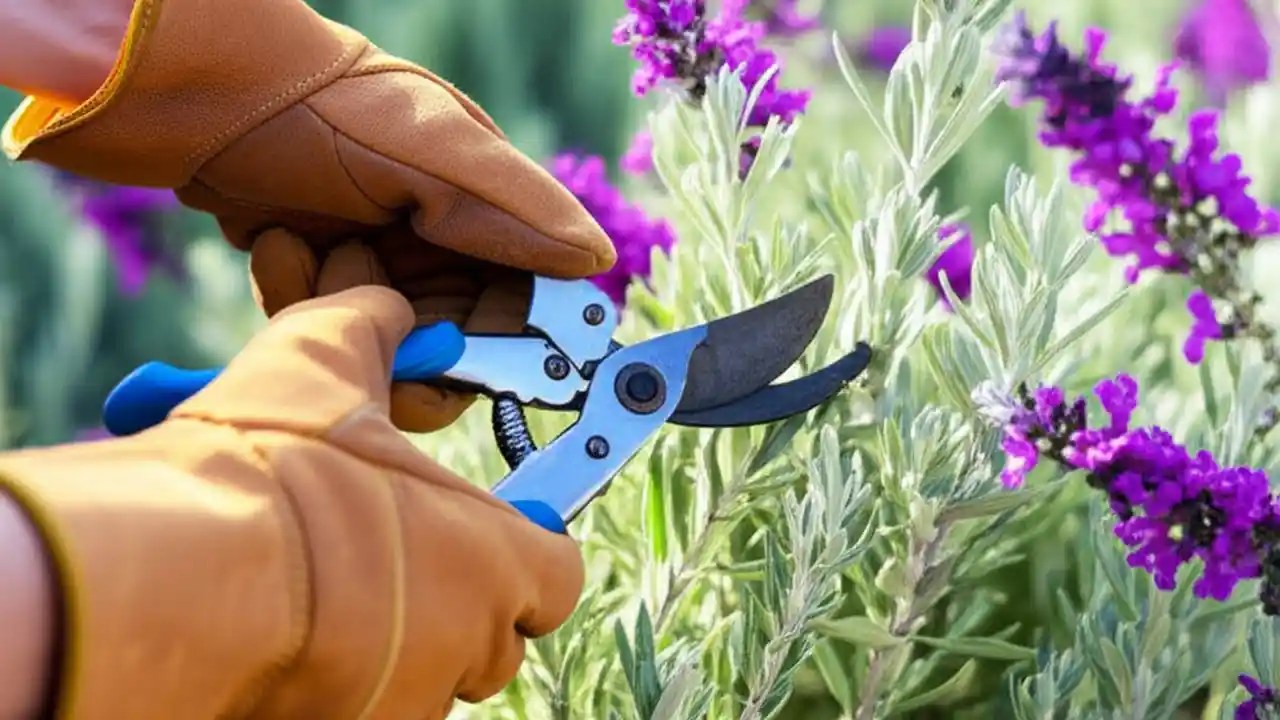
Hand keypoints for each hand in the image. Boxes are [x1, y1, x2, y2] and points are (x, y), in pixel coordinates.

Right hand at [0, 285, 583, 719]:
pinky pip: (360, 702)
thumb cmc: (274, 472)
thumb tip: (380, 305)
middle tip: (396, 547)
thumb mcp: (326, 360)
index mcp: (496, 557)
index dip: (531, 543)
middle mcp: (466, 643)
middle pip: (497, 633)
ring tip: (329, 580)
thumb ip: (372, 327)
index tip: (500, 526)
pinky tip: (287, 623)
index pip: (560, 570)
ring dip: (398, 635)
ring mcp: (403, 699)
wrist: (174, 579)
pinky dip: (337, 673)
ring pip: (428, 675)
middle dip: (459, 595)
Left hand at [3, 0, 615, 431]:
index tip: (461, 361)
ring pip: (387, 344)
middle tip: (362, 311)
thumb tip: (596, 258)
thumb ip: (515, 206)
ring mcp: (380, 263)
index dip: (503, 343)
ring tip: (304, 246)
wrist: (205, 95)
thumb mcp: (434, 147)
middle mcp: (441, 243)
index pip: (522, 303)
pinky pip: (328, 330)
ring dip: (342, 311)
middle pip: (454, 341)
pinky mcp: (322, 280)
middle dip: (406, 339)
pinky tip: (275, 244)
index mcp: (485, 210)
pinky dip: (297, 299)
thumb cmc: (329, 106)